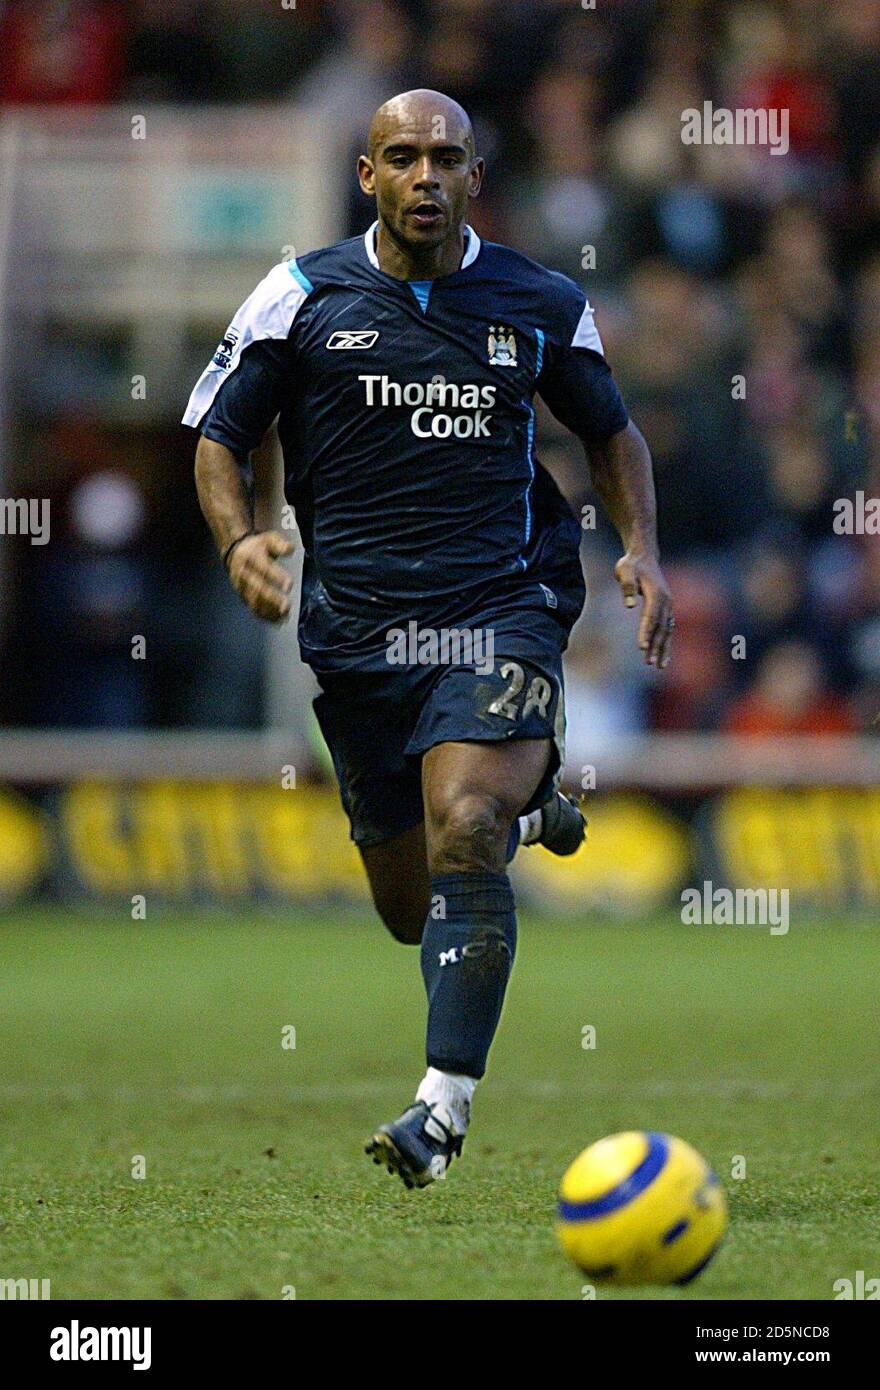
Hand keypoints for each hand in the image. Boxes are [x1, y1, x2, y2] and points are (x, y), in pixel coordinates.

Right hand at [227, 530, 294, 622]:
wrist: (235, 551)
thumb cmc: (257, 546)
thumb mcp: (269, 539)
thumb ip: (280, 545)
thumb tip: (290, 549)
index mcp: (252, 558)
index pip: (264, 568)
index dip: (276, 577)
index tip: (289, 585)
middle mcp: (245, 573)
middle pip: (258, 588)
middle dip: (272, 599)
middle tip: (286, 607)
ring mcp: (242, 586)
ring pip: (254, 601)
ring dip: (269, 611)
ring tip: (284, 616)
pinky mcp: (242, 596)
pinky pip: (253, 608)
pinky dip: (265, 616)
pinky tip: (277, 621)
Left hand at [614, 550, 674, 668]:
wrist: (644, 556)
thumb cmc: (631, 564)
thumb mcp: (624, 570)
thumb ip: (627, 586)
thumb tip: (629, 604)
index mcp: (656, 593)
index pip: (650, 616)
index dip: (646, 632)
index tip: (641, 648)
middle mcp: (666, 601)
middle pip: (661, 627)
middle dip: (655, 646)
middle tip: (649, 663)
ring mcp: (668, 605)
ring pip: (666, 631)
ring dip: (663, 649)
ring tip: (659, 666)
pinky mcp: (666, 609)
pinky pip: (667, 629)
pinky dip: (666, 643)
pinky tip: (663, 657)